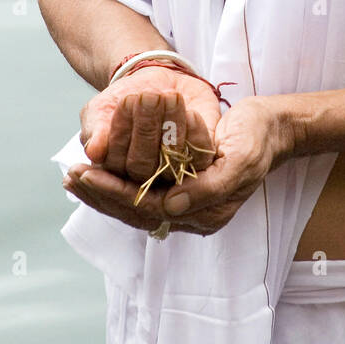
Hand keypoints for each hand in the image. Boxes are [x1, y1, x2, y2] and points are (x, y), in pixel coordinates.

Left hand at [64, 95, 292, 235]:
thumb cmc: (257, 138)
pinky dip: (117, 181)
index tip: (88, 176)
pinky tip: (98, 171)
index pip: (149, 209)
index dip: (115, 194)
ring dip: (103, 192)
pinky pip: (142, 190)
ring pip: (134, 204)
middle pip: (136, 212)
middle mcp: (193, 215)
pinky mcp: (180, 188)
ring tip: (74, 177)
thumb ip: (209, 188)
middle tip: (72, 176)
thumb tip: (170, 207)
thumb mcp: (240, 159)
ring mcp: (186, 203)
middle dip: (101, 195)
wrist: (272, 128)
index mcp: (207, 213)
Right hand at [79, 66, 221, 181]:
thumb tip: (94, 152)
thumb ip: (96, 129)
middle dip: (145, 129)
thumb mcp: (101, 110)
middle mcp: (144, 180)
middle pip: (143, 168)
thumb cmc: (125, 100)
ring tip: (167, 95)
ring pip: (171, 163)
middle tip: (148, 96)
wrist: (157, 85)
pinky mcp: (201, 160)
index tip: (125, 101)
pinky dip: (195, 133)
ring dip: (169, 126)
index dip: (120, 135)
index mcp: (114, 173)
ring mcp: (173, 173)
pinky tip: (190, 112)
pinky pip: (200, 156)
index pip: (115, 166)